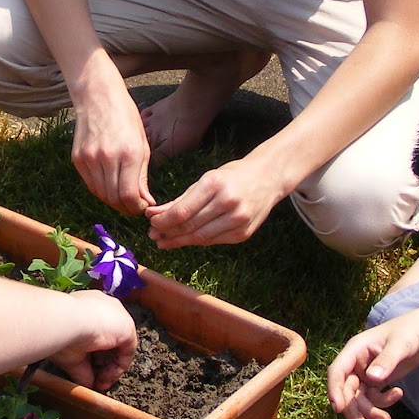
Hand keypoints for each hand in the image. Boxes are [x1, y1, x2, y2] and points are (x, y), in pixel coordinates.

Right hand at [46, 290, 137, 392]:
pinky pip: (127, 352)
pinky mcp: (127, 327)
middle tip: (96, 381)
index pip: (97, 332)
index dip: (94, 356)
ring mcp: (118, 315)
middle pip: (110, 341)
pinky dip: (117, 368)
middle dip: (103, 364)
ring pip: (119, 348)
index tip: (87, 370)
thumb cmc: (59, 332)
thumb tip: (87, 385)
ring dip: (109, 369)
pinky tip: (105, 378)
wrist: (64, 320)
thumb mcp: (71, 353)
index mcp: (89, 306)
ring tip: (99, 383)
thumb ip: (83, 368)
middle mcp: (105, 308)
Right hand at [71, 84, 154, 215]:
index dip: (136, 208)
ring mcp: (89, 158)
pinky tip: (110, 187)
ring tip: (123, 198)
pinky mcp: (77, 159)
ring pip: (100, 194)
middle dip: (126, 208)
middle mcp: (107, 157)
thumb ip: (142, 176)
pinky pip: (90, 184)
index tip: (142, 208)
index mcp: (129, 153)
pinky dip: (101, 191)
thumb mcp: (142, 145)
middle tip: (134, 207)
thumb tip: (145, 202)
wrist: (97, 96)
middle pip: (114, 198)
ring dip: (113, 201)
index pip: (129, 195)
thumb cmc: (125, 117)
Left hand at [143, 157, 287, 248]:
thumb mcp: (206, 180)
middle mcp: (228, 203)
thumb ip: (181, 199)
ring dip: (179, 241)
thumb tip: (154, 215)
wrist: (268, 179)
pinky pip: (213, 241)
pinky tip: (185, 239)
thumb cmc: (231, 177)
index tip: (151, 223)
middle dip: (168, 233)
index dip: (163, 221)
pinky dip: (197, 241)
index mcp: (215, 185)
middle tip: (153, 235)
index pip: (182, 211)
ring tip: (164, 242)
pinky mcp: (243, 233)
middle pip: (190, 226)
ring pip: (201, 237)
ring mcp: (238, 220)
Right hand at [325, 307, 418, 418]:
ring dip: (370, 411)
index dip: (334, 390)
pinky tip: (398, 393)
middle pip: (346, 391)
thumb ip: (387, 361)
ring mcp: (364, 373)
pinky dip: (383, 403)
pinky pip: (372, 398)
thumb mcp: (400, 345)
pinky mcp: (374, 381)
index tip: (337, 409)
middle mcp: (355, 363)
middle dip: (354, 410)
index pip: (337, 372)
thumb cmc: (409, 333)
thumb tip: (372, 378)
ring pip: (359, 399)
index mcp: (355, 350)